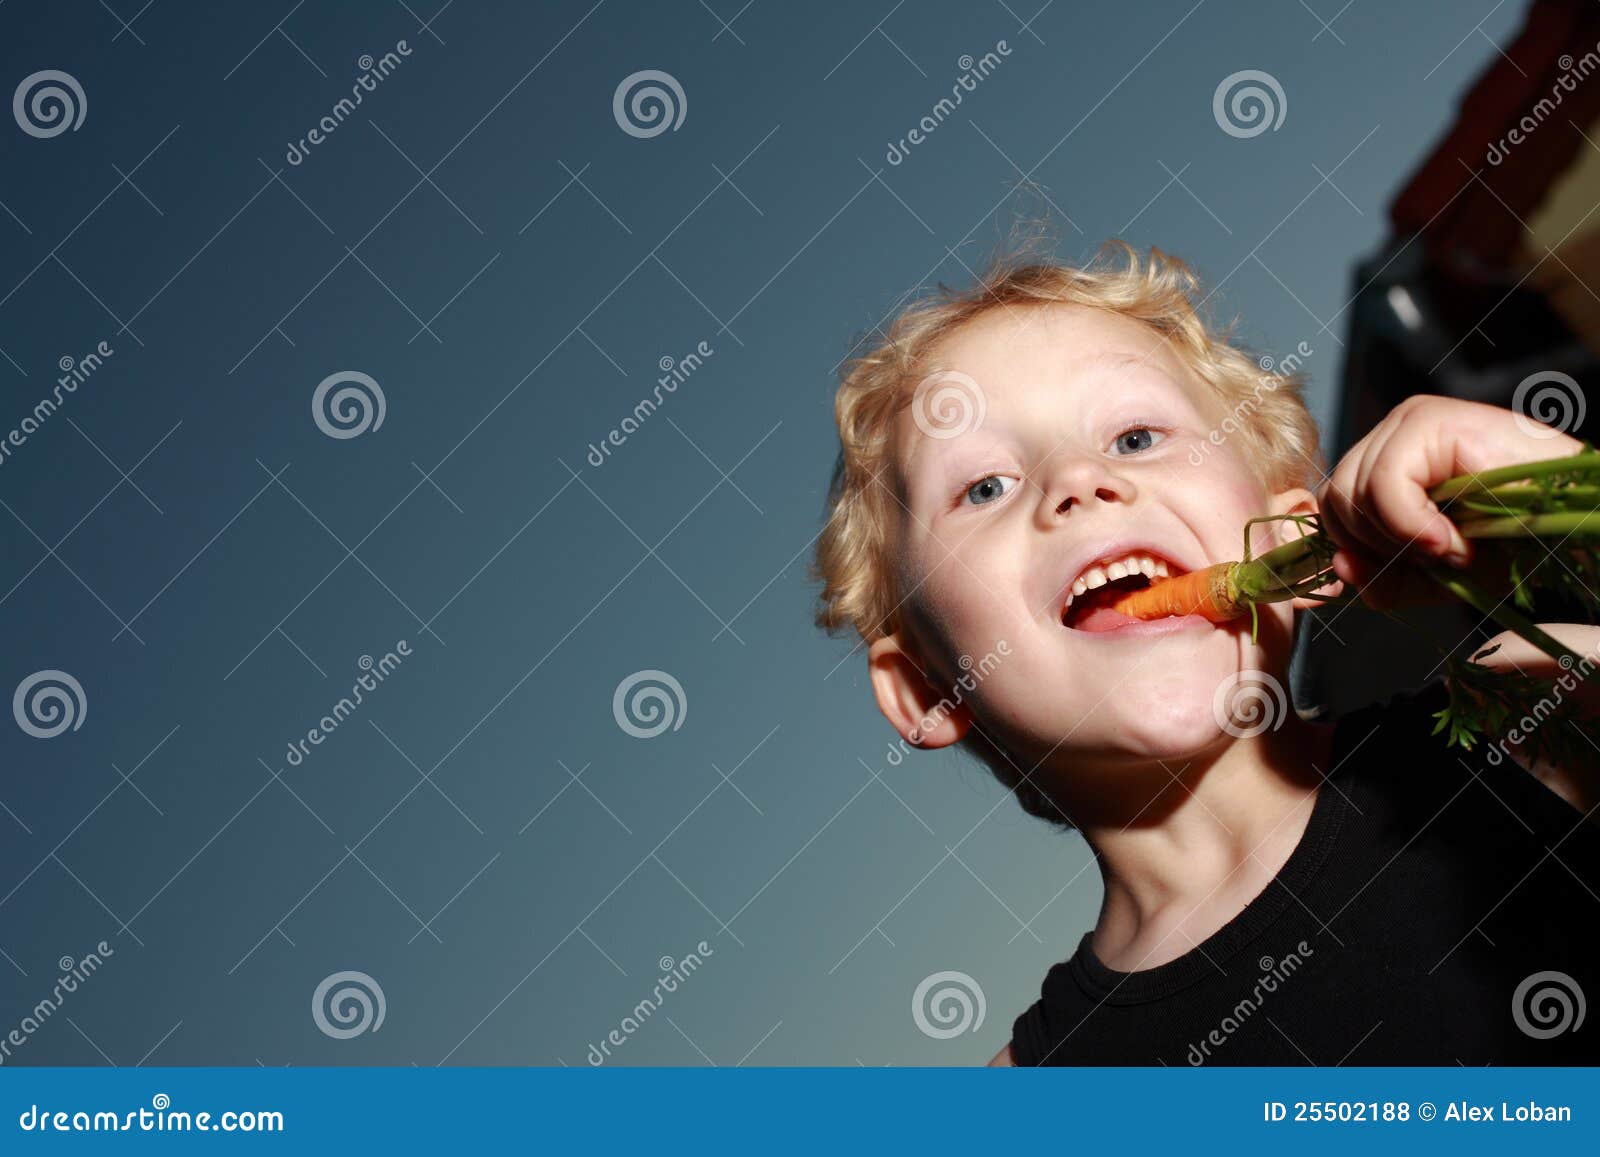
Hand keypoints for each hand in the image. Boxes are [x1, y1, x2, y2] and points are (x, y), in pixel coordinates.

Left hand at [1318, 395, 1583, 608]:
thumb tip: (1338, 565)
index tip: (1416, 565)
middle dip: (1379, 548)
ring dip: (1400, 540)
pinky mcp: (1434, 420)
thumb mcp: (1435, 576)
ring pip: (1352, 494)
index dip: (1361, 551)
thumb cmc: (1517, 544)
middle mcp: (1394, 431)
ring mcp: (1412, 420)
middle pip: (1335, 501)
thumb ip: (1381, 577)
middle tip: (1437, 557)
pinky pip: (1385, 485)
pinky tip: (1449, 539)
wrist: (1578, 525)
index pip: (1333, 508)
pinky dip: (1410, 527)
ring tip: (1453, 546)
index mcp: (1388, 458)